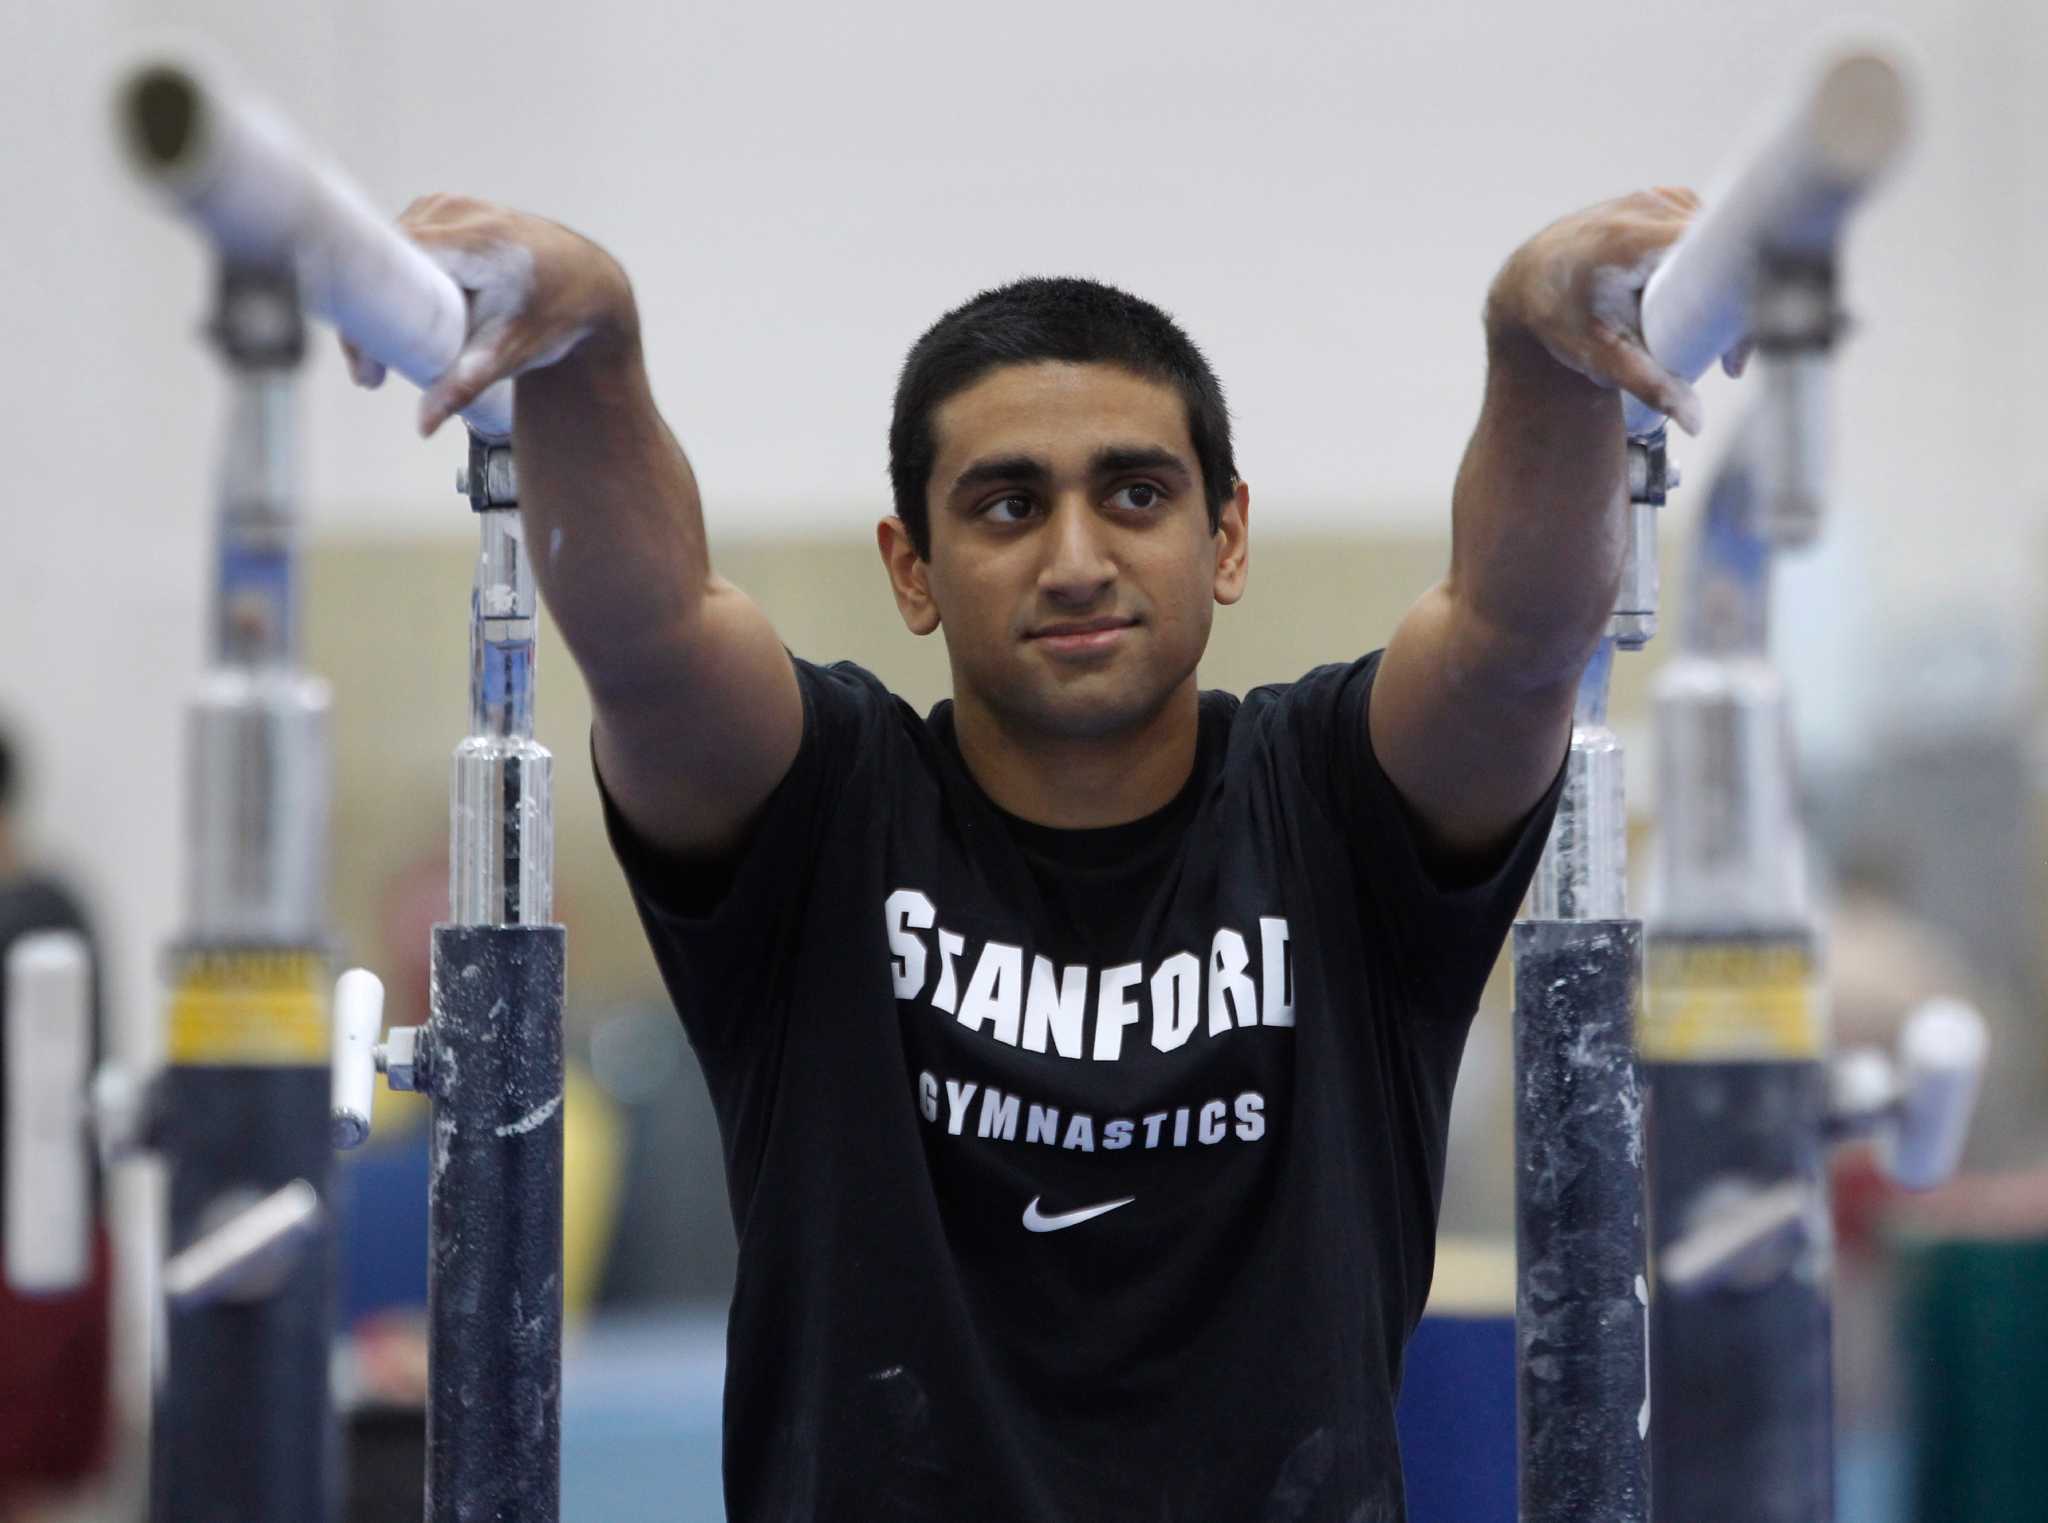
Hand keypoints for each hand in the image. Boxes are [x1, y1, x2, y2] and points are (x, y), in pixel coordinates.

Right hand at [339, 194, 637, 435]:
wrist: (590, 283)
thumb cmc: (557, 317)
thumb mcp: (512, 353)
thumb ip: (465, 385)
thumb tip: (423, 426)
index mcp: (474, 241)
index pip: (391, 269)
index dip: (366, 317)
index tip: (366, 365)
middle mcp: (457, 212)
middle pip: (385, 261)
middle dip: (370, 318)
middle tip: (372, 372)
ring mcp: (450, 204)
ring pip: (391, 252)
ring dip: (383, 298)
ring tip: (387, 353)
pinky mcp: (446, 207)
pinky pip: (406, 242)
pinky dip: (401, 277)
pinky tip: (408, 315)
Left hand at [1484, 186, 1747, 436]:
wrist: (1527, 283)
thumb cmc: (1559, 321)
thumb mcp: (1600, 356)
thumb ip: (1649, 386)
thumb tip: (1696, 424)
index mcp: (1632, 240)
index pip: (1715, 257)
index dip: (1738, 301)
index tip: (1734, 350)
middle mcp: (1645, 208)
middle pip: (1720, 246)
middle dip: (1732, 297)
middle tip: (1725, 352)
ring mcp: (1653, 196)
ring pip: (1713, 235)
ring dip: (1720, 275)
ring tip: (1706, 327)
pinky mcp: (1659, 196)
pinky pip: (1699, 223)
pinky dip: (1704, 254)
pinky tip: (1694, 286)